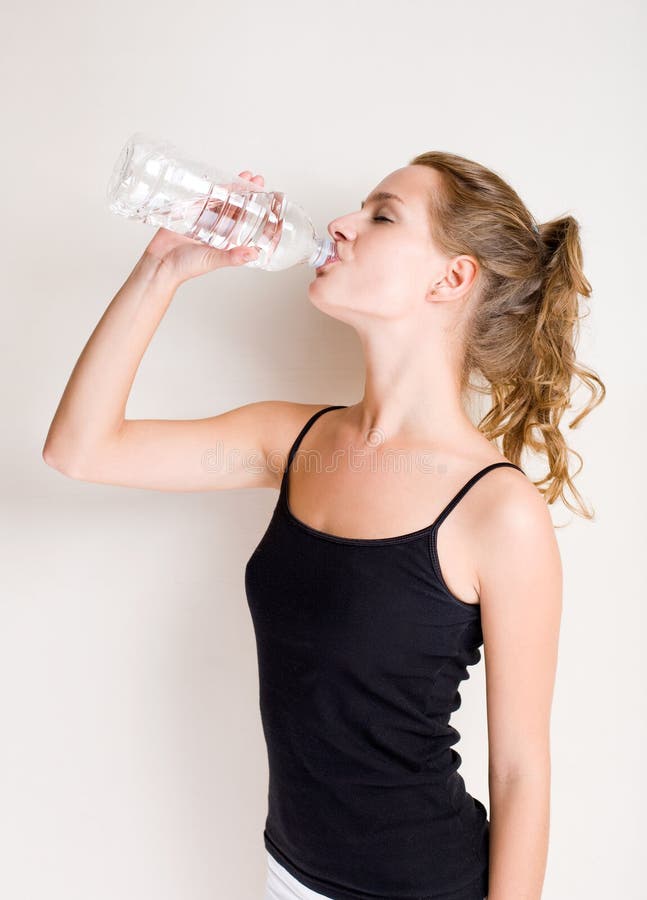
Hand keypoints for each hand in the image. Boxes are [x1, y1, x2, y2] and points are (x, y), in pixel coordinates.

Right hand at [142, 170, 265, 283]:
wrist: (160, 263)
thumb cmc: (187, 267)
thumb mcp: (213, 260)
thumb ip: (232, 257)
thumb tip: (253, 254)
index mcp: (226, 240)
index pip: (246, 222)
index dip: (257, 211)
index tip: (267, 199)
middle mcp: (217, 229)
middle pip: (236, 207)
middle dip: (247, 193)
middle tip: (257, 179)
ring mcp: (203, 219)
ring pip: (221, 199)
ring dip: (232, 187)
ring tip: (245, 175)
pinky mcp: (189, 212)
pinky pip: (202, 197)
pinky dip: (211, 189)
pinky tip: (218, 179)